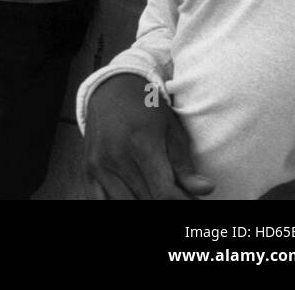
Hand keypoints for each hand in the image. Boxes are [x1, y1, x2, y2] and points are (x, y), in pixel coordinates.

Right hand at [83, 74, 215, 199]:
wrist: (110, 89)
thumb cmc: (147, 109)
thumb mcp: (172, 130)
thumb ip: (184, 164)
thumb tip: (206, 191)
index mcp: (141, 144)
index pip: (165, 193)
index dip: (183, 202)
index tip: (193, 200)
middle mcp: (115, 156)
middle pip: (147, 201)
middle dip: (168, 203)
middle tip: (178, 194)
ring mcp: (98, 164)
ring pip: (125, 204)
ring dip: (146, 202)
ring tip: (158, 192)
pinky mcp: (88, 169)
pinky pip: (102, 201)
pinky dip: (119, 202)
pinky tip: (135, 194)